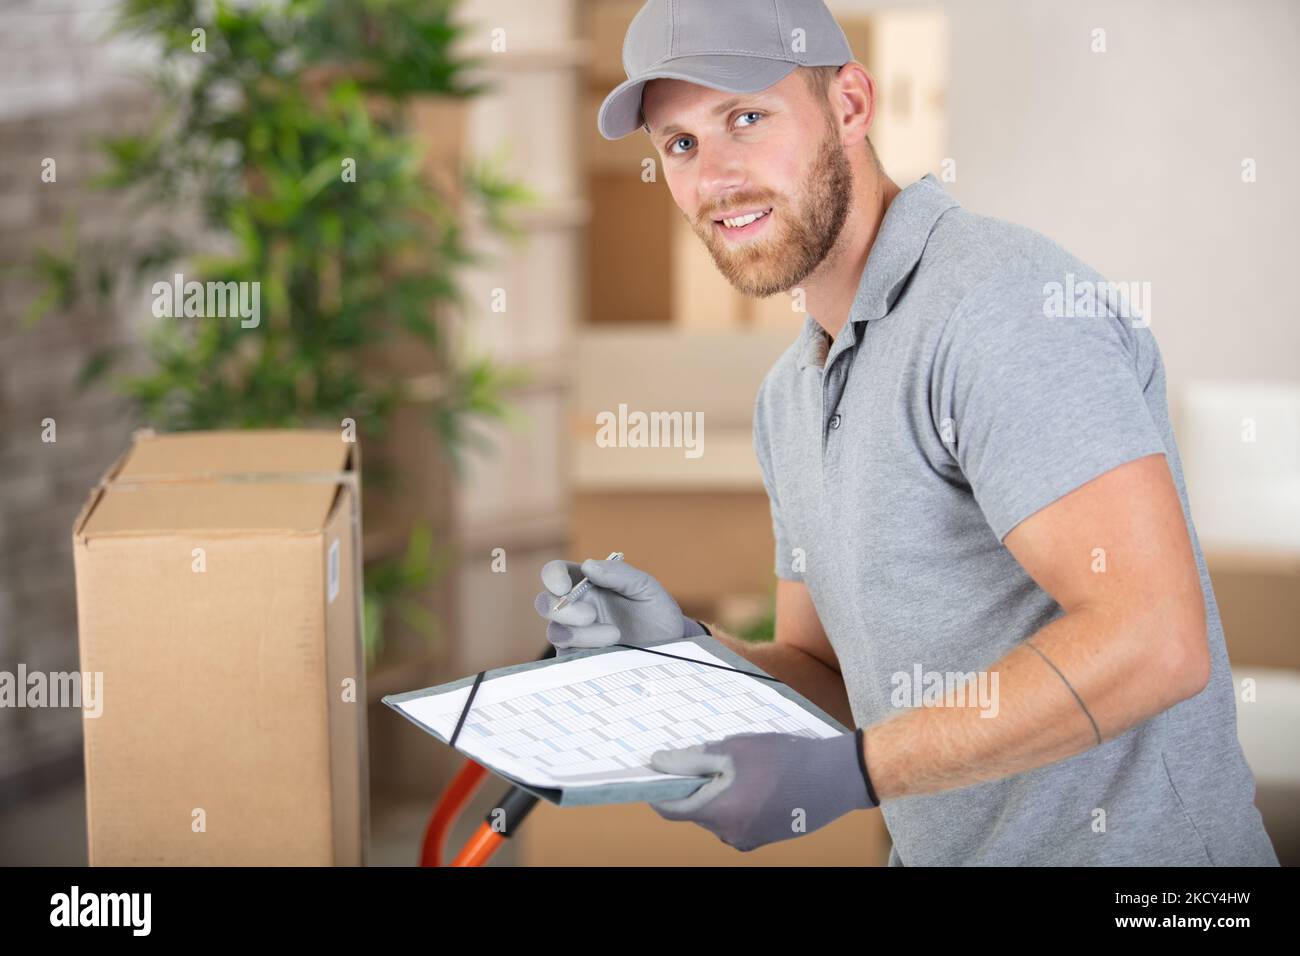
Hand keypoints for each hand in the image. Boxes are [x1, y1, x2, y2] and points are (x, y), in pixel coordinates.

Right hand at [533, 557, 706, 653]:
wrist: (671, 649)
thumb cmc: (657, 613)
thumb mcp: (646, 588)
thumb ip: (620, 573)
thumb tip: (589, 565)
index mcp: (587, 582)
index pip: (556, 573)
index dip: (552, 576)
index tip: (564, 586)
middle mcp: (576, 607)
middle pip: (545, 603)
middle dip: (564, 610)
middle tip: (591, 615)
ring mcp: (575, 634)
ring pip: (555, 632)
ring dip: (582, 634)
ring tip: (615, 635)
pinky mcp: (578, 658)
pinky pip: (566, 656)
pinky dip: (584, 651)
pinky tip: (608, 651)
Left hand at [647, 730, 876, 850]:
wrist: (835, 777)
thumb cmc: (783, 759)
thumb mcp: (733, 750)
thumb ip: (692, 760)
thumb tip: (659, 763)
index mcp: (718, 813)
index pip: (671, 808)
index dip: (660, 789)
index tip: (656, 770)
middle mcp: (729, 834)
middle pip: (695, 810)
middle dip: (696, 785)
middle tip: (713, 756)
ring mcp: (748, 840)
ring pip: (717, 814)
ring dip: (718, 792)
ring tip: (743, 766)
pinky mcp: (765, 837)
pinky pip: (737, 819)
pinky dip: (737, 801)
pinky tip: (758, 780)